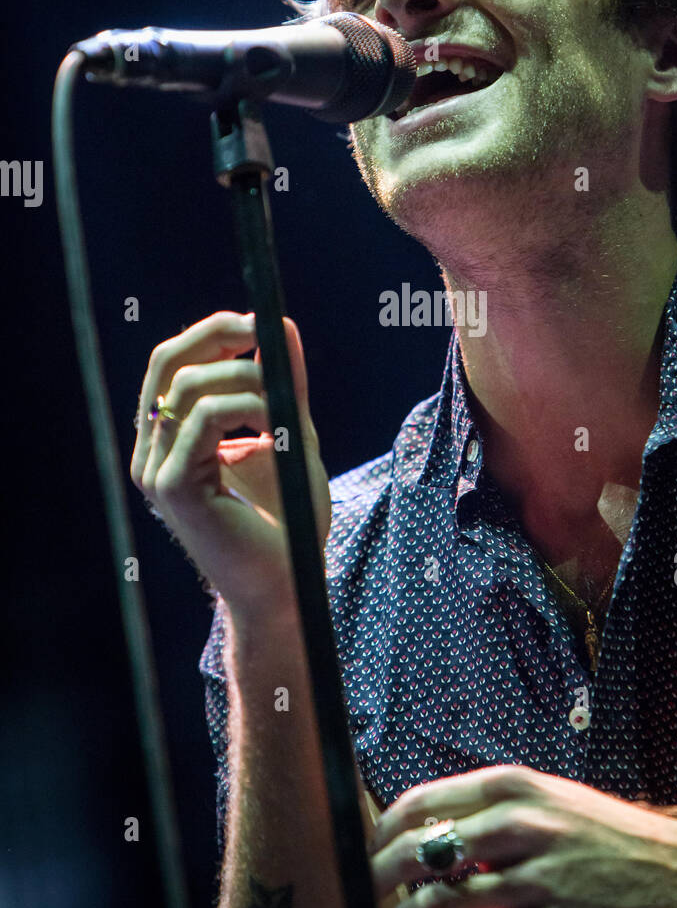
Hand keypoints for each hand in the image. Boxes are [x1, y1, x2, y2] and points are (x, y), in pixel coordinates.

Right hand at [130, 310, 330, 617]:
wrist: (287, 585)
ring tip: (288, 408)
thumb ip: (284, 383)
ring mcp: (156, 471)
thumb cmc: (288, 520)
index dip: (210, 331)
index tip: (257, 322)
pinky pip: (204, 420)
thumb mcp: (291, 433)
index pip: (171, 364)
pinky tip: (280, 429)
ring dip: (248, 381)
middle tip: (263, 332)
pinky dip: (248, 408)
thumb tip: (281, 324)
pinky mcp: (172, 488)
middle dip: (217, 335)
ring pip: (189, 388)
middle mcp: (153, 453)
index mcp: (171, 440)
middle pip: (166, 363)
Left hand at [369, 765, 676, 907]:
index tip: (372, 845)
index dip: (385, 828)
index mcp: (518, 787)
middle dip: (384, 875)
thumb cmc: (612, 836)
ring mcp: (538, 880)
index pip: (424, 800)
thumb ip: (495, 811)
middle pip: (422, 850)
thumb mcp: (553, 799)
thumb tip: (432, 834)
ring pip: (442, 902)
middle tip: (372, 889)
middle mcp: (523, 827)